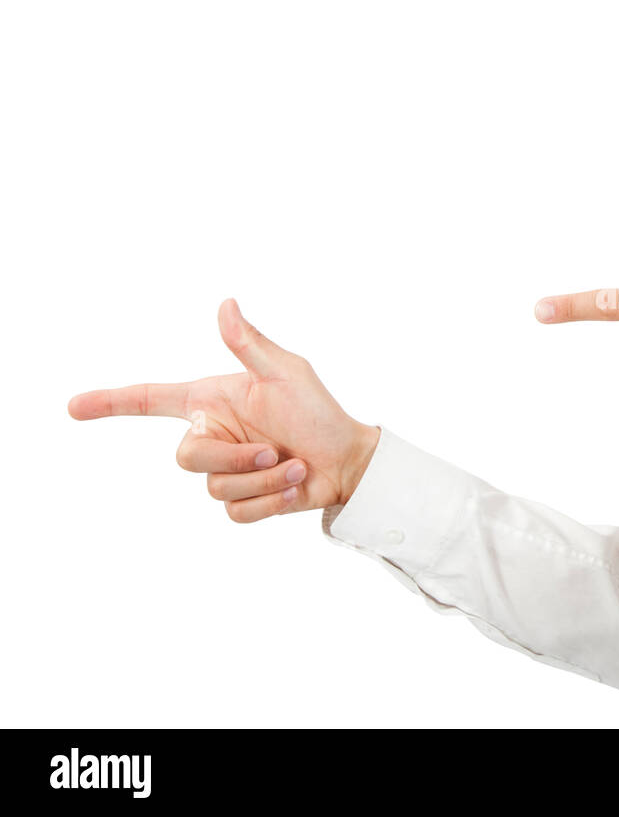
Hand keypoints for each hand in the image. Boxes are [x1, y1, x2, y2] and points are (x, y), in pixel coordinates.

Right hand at [67, 299, 379, 522]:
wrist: (347, 461)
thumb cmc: (319, 411)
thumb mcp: (286, 373)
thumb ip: (250, 345)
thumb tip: (226, 304)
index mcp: (213, 401)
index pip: (151, 399)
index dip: (111, 402)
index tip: (73, 407)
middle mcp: (213, 435)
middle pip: (187, 458)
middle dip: (235, 459)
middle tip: (274, 450)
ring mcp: (225, 471)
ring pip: (216, 489)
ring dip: (264, 480)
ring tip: (294, 466)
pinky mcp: (242, 501)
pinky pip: (237, 513)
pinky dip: (270, 502)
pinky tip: (293, 488)